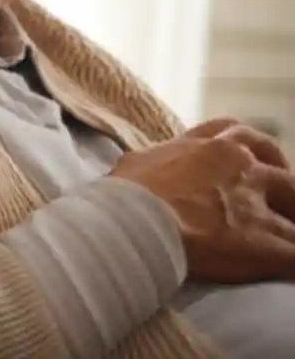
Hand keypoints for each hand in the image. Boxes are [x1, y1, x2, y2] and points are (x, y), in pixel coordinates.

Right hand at [109, 117, 294, 282]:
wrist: (132, 226)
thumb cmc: (123, 197)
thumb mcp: (135, 165)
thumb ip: (154, 164)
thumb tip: (141, 171)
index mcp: (207, 147)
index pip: (236, 133)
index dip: (250, 148)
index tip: (252, 161)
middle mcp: (240, 167)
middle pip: (281, 172)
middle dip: (283, 187)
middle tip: (278, 205)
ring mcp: (255, 204)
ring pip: (294, 210)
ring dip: (289, 226)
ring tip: (283, 239)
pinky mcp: (265, 243)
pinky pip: (292, 253)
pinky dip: (288, 260)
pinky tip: (282, 267)